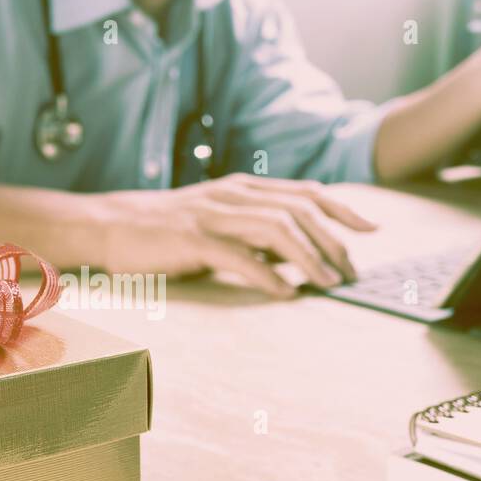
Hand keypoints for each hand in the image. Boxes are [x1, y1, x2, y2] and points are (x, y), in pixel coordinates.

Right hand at [99, 174, 375, 297]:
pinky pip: (239, 256)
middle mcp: (233, 195)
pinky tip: (284, 292)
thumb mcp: (217, 222)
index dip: (342, 208)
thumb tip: (295, 253)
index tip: (371, 228)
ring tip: (327, 282)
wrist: (109, 225)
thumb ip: (254, 232)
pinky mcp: (192, 239)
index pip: (305, 191)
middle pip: (299, 209)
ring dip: (309, 257)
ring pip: (276, 228)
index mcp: (243, 187)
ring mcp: (213, 215)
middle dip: (333, 240)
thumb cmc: (165, 229)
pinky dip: (267, 275)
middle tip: (350, 270)